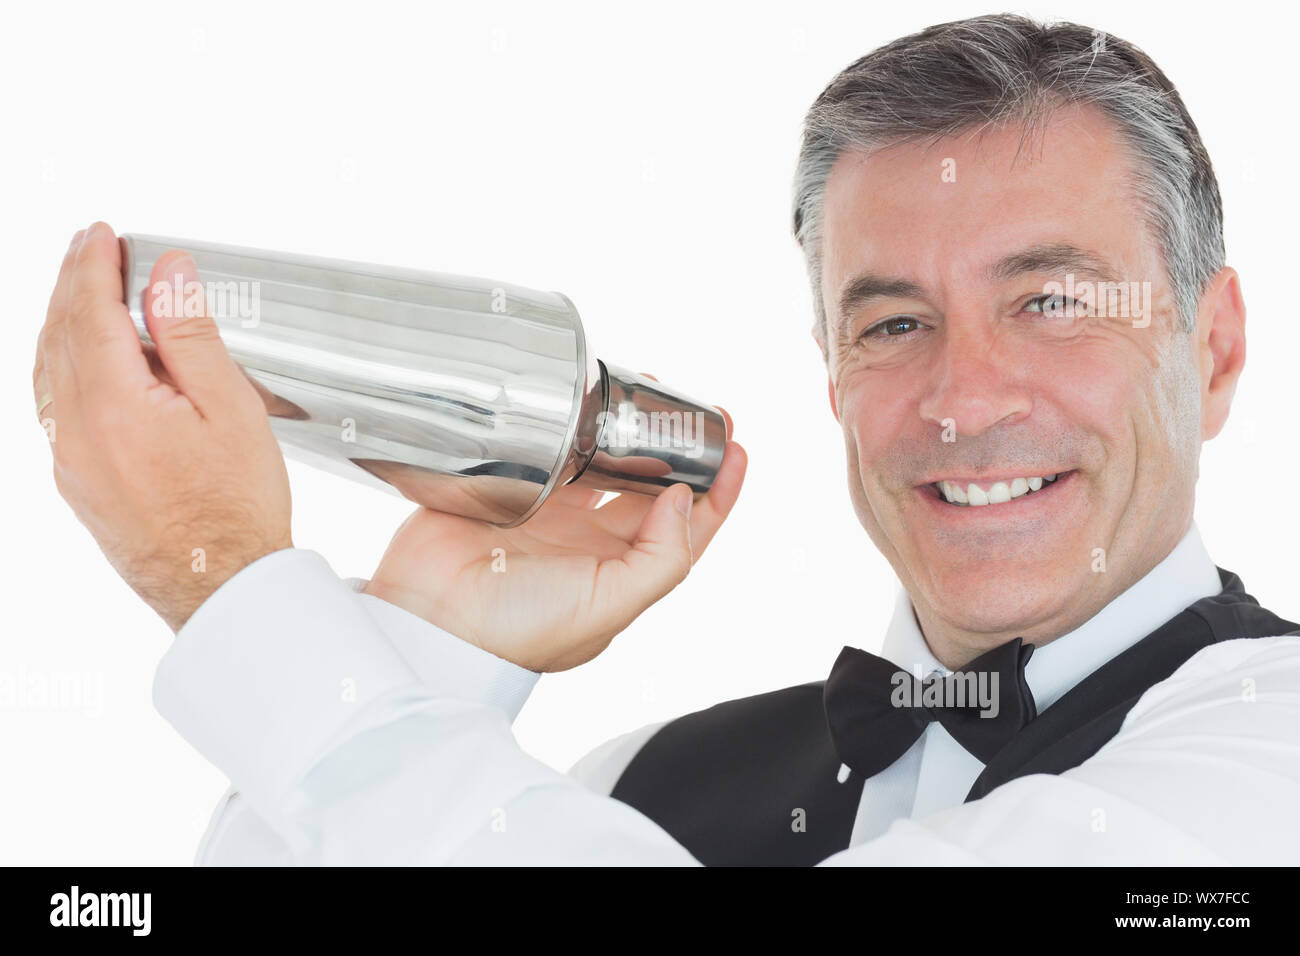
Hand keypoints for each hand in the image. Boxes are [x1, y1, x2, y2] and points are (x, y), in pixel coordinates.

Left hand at [33, 223, 291, 630]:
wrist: (220, 585)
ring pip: (46, 372)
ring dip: (59, 324)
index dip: (91, 267)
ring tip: (79, 294)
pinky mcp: (75, 484)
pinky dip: (59, 366)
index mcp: (114, 407)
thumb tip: (168, 276)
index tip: (100, 235)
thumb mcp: (229, 408)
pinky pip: (51, 408)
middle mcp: (76, 433)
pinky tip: (79, 363)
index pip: (89, 313)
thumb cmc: (236, 509)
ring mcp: (69, 462)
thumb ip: (190, 336)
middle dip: (69, 285)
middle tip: (86, 249)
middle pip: (57, 337)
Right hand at [364, 415, 746, 671]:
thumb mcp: (607, 608)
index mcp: (620, 571)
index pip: (687, 528)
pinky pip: (556, 447)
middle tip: (700, 407)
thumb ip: (659, 560)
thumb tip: (684, 500)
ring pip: (605, 460)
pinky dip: (578, 423)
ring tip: (649, 390)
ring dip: (631, 429)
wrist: (428, 619)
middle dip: (680, 448)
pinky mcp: (513, 488)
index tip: (736, 446)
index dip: (718, 490)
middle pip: (652, 485)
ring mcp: (552, 513)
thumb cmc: (516, 629)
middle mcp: (591, 542)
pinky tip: (593, 397)